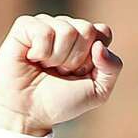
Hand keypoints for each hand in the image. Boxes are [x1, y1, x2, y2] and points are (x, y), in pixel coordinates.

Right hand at [0, 15, 123, 136]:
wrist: (29, 112)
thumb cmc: (62, 101)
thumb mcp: (98, 92)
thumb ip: (112, 68)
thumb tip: (99, 45)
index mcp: (86, 41)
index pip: (102, 32)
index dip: (95, 57)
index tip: (82, 72)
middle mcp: (66, 28)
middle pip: (86, 29)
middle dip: (77, 58)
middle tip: (62, 72)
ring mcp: (46, 25)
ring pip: (66, 29)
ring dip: (58, 58)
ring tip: (47, 67)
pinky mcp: (25, 26)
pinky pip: (44, 31)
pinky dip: (41, 52)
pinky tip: (33, 59)